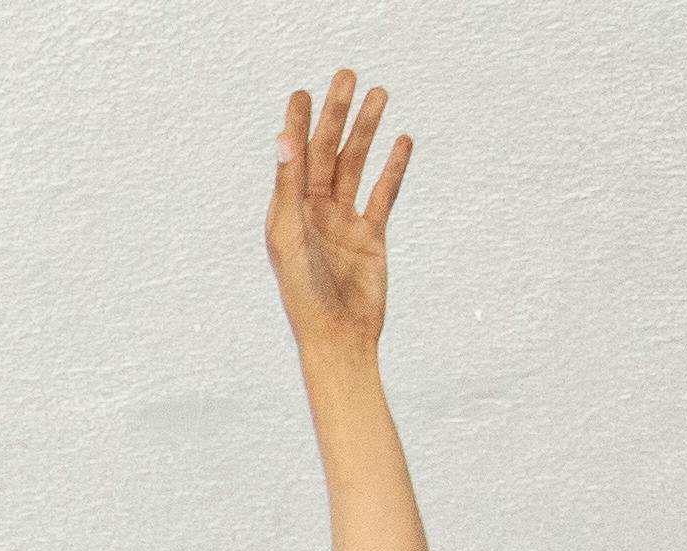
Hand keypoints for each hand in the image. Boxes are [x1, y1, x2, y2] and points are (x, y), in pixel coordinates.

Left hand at [267, 69, 412, 349]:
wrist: (338, 337)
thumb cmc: (305, 293)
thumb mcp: (290, 235)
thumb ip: (289, 186)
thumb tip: (284, 138)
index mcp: (287, 212)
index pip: (294, 156)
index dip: (299, 124)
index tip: (303, 93)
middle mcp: (314, 212)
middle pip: (328, 152)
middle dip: (337, 115)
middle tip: (347, 76)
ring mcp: (344, 222)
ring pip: (357, 165)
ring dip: (367, 131)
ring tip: (379, 95)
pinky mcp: (371, 235)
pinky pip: (384, 193)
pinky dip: (393, 167)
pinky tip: (403, 141)